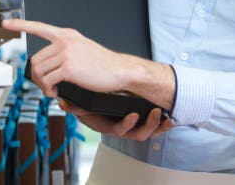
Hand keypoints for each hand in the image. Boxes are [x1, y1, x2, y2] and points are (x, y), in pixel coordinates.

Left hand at [3, 19, 135, 96]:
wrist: (120, 70)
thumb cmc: (103, 64)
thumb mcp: (83, 50)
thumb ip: (65, 51)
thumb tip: (46, 66)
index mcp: (68, 35)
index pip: (39, 27)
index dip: (20, 25)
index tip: (6, 23)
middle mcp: (65, 41)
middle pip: (35, 60)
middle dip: (38, 77)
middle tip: (48, 87)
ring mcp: (67, 53)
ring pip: (39, 71)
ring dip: (43, 85)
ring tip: (53, 91)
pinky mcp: (69, 68)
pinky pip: (48, 82)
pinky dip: (49, 91)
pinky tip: (57, 93)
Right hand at [58, 99, 173, 140]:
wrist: (109, 102)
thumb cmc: (97, 107)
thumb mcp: (87, 107)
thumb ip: (76, 106)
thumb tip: (64, 103)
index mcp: (110, 126)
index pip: (119, 130)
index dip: (126, 125)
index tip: (132, 116)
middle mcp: (124, 129)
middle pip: (138, 133)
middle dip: (148, 125)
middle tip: (154, 113)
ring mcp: (136, 127)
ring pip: (148, 132)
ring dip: (157, 124)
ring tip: (162, 113)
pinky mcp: (145, 123)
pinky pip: (157, 128)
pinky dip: (164, 125)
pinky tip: (170, 118)